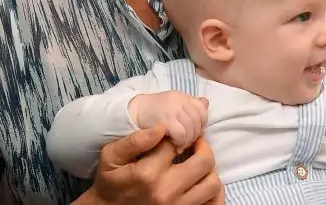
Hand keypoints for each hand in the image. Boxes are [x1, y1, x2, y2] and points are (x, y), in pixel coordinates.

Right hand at [75, 126, 221, 204]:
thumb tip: (160, 128)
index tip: (171, 134)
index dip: (175, 134)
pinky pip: (214, 204)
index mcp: (148, 173)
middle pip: (204, 161)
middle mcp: (167, 191)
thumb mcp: (110, 157)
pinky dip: (214, 192)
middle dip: (202, 146)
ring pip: (213, 183)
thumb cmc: (110, 183)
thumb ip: (133, 141)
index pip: (175, 143)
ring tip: (197, 162)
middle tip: (194, 142)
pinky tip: (203, 182)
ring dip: (209, 169)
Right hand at [128, 92, 208, 149]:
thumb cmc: (155, 112)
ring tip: (180, 146)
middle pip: (198, 121)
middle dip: (194, 135)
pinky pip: (181, 135)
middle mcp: (179, 100)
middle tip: (186, 143)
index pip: (202, 110)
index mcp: (183, 96)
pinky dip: (180, 143)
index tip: (192, 132)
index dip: (201, 124)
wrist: (133, 112)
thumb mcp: (173, 104)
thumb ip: (190, 104)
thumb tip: (206, 103)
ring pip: (191, 129)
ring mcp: (172, 109)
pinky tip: (174, 145)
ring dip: (187, 141)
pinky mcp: (165, 120)